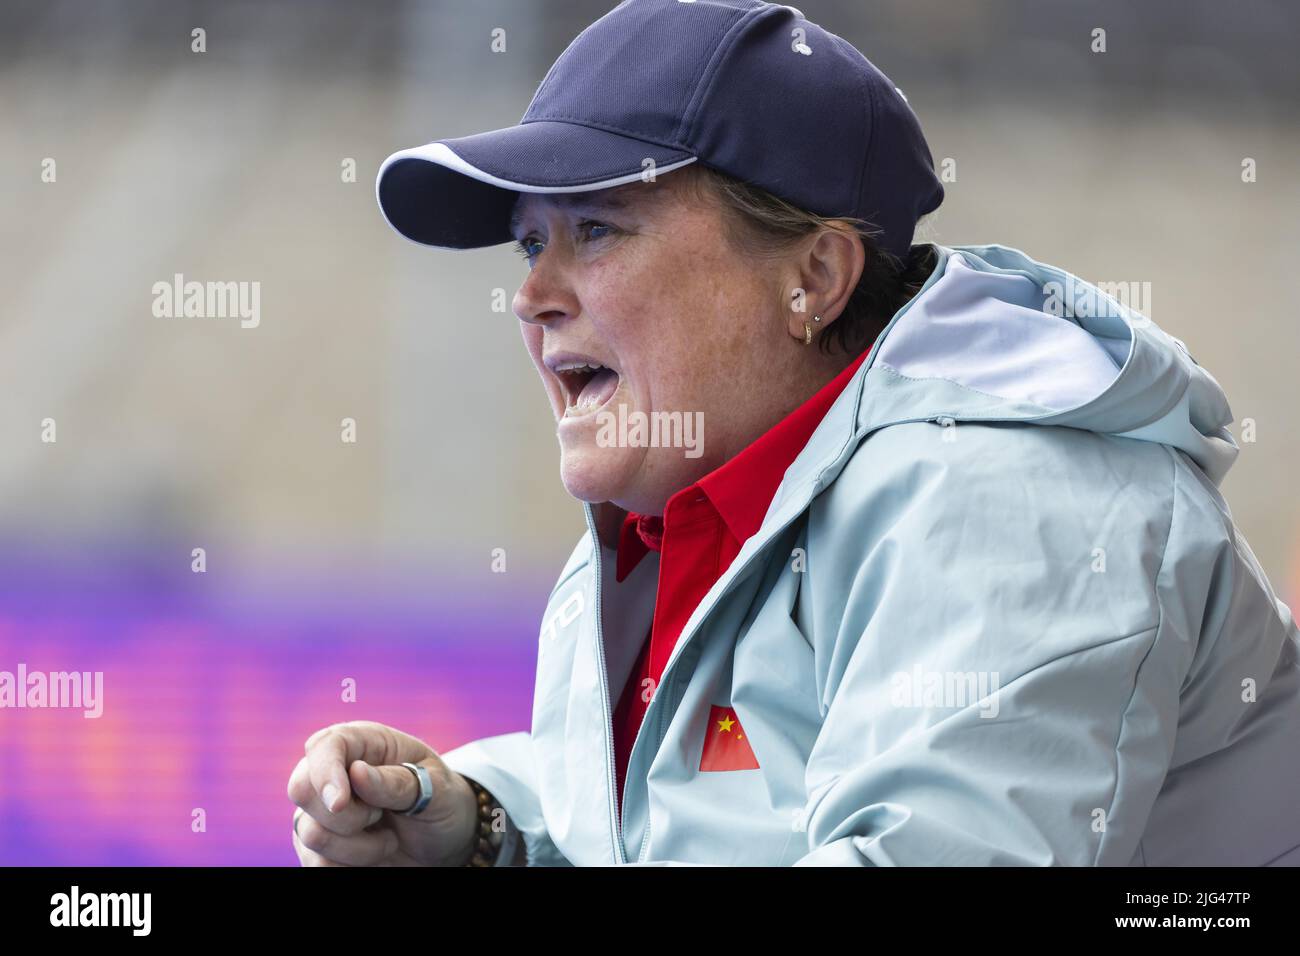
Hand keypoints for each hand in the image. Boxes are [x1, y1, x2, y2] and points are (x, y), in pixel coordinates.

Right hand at [287, 720, 477, 865]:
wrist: (444, 842)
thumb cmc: (441, 802)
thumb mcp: (436, 788)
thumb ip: (397, 781)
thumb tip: (356, 773)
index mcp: (364, 742)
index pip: (323, 746)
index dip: (325, 773)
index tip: (340, 804)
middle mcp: (334, 771)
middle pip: (301, 789)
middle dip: (346, 816)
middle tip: (381, 816)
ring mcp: (320, 809)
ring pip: (309, 833)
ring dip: (357, 848)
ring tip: (388, 838)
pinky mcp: (318, 844)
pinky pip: (315, 863)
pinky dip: (348, 866)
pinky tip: (373, 856)